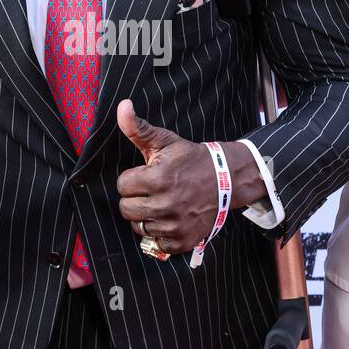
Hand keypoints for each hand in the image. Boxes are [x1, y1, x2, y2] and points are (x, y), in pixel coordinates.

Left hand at [115, 100, 220, 254]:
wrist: (226, 179)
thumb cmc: (191, 159)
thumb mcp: (165, 140)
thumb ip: (137, 128)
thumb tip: (122, 106)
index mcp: (158, 178)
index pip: (122, 185)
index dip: (132, 178)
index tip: (147, 174)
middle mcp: (165, 204)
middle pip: (126, 209)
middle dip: (135, 198)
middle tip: (152, 190)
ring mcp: (175, 225)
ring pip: (139, 227)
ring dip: (146, 216)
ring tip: (161, 203)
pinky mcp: (183, 240)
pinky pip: (156, 242)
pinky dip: (161, 233)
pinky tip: (170, 218)